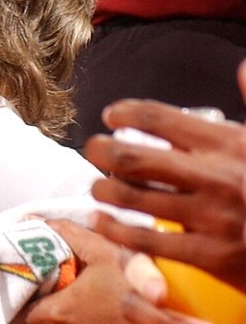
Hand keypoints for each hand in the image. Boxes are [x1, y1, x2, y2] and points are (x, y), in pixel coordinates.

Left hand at [17, 221, 132, 323]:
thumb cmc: (130, 285)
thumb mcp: (99, 249)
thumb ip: (61, 232)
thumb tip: (29, 220)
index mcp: (55, 312)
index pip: (17, 311)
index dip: (22, 300)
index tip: (32, 292)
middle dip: (31, 320)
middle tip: (47, 304)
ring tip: (59, 322)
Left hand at [85, 88, 245, 291]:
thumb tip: (242, 67)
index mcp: (227, 142)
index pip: (160, 118)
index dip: (126, 113)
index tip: (110, 116)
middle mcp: (215, 175)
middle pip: (134, 157)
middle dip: (102, 151)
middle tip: (92, 150)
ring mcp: (211, 217)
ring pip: (134, 198)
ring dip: (104, 190)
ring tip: (96, 187)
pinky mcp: (210, 256)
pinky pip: (148, 242)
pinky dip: (117, 230)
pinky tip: (103, 223)